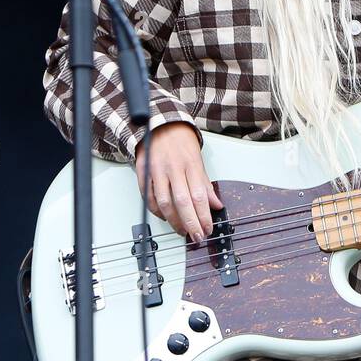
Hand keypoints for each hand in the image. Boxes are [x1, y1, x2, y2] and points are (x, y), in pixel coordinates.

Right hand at [134, 122, 222, 243]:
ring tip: (182, 230)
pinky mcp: (143, 172)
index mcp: (191, 164)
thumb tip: (216, 205)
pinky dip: (157, 211)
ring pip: (164, 203)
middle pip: (183, 201)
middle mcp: (174, 168)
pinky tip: (166, 217)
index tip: (208, 228)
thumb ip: (205, 184)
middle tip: (197, 236)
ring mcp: (157, 171)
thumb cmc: (181, 142)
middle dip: (191, 223)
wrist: (160, 124)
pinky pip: (149, 198)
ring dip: (174, 221)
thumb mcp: (198, 160)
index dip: (204, 216)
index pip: (199, 195)